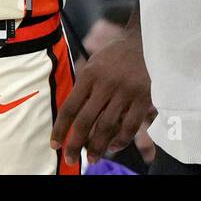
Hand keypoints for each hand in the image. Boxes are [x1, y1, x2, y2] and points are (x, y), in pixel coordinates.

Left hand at [51, 30, 153, 165]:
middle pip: (86, 120)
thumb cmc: (116, 55)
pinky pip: (130, 125)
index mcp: (90, 74)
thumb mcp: (95, 64)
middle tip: (70, 160)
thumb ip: (84, 87)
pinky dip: (121, 139)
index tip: (54, 144)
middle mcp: (105, 83)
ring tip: (92, 159)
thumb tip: (71, 117)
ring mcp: (125, 91)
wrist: (145, 40)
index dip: (61, 128)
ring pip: (107, 126)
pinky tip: (114, 146)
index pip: (70, 107)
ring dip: (97, 146)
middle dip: (75, 144)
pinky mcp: (143, 98)